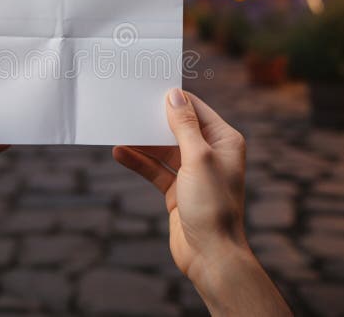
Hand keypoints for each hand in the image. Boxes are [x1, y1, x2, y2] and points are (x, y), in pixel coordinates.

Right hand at [113, 88, 289, 315]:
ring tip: (118, 129)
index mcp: (224, 140)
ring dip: (142, 141)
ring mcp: (193, 172)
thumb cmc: (212, 205)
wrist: (211, 255)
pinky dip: (139, 162)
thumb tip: (174, 95)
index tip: (148, 87)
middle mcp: (210, 153)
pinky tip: (120, 152)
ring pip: (163, 149)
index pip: (196, 109)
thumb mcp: (197, 158)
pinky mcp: (177, 190)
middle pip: (177, 127)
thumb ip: (184, 125)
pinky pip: (155, 169)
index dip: (173, 98)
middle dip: (153, 119)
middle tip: (128, 105)